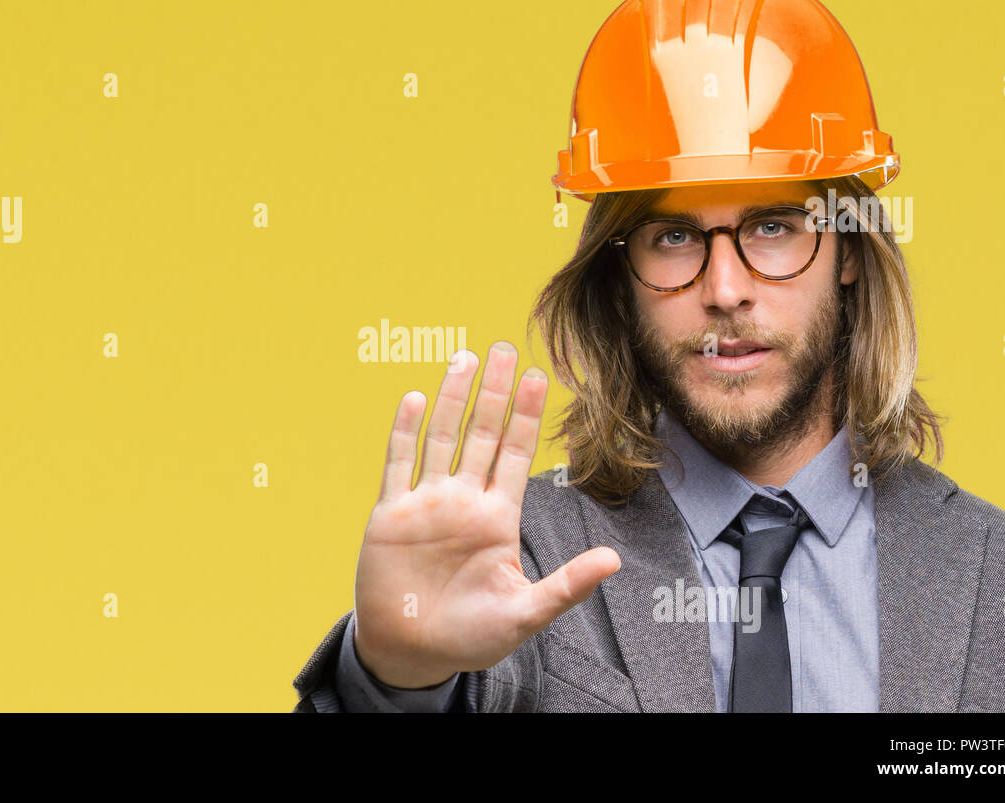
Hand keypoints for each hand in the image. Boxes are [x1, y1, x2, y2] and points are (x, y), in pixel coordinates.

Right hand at [352, 341, 621, 688]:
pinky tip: (413, 398)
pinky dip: (403, 432)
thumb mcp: (525, 614)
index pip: (514, 456)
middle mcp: (463, 502)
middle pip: (481, 435)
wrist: (411, 654)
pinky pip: (397, 465)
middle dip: (494, 393)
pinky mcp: (389, 515)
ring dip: (452, 400)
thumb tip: (614, 560)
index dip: (526, 417)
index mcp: (497, 519)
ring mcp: (425, 505)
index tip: (540, 378)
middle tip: (506, 349)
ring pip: (440, 439)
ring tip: (465, 358)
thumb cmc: (471, 638)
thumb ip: (567, 586)